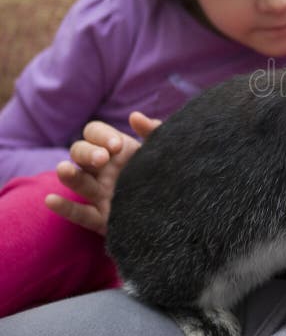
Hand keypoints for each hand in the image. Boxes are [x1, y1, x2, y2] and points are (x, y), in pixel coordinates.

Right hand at [45, 111, 160, 234]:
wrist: (184, 209)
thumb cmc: (172, 175)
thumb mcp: (166, 150)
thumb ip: (153, 132)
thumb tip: (135, 116)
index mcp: (118, 150)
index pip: (94, 133)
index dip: (100, 135)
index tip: (117, 145)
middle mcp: (104, 169)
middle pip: (80, 152)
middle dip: (87, 152)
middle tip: (102, 159)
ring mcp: (101, 193)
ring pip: (77, 181)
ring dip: (68, 174)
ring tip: (63, 169)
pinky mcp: (103, 219)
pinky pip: (80, 214)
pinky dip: (65, 208)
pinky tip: (51, 200)